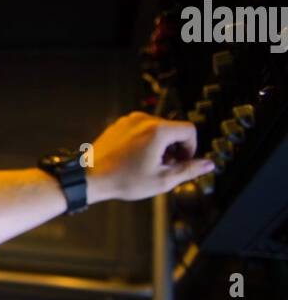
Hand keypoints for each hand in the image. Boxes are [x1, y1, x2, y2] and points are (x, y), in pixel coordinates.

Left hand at [86, 112, 215, 203]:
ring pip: (158, 129)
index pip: (190, 130)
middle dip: (175, 148)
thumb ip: (189, 170)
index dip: (191, 149)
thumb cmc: (124, 180)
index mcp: (158, 130)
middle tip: (164, 167)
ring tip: (149, 165)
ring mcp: (129, 120)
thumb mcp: (162, 180)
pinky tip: (136, 159)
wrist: (90, 178)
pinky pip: (141, 129)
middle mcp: (144, 119)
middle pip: (174, 129)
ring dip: (161, 145)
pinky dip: (146, 141)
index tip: (181, 163)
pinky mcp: (119, 124)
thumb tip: (209, 164)